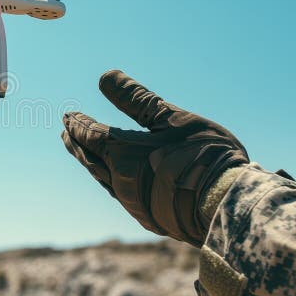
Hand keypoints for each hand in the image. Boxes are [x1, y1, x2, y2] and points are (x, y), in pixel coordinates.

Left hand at [61, 70, 248, 245]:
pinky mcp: (149, 219)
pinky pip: (120, 195)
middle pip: (89, 158)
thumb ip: (137, 99)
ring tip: (84, 153)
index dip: (78, 123)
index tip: (68, 115)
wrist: (229, 205)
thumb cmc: (204, 156)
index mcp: (121, 154)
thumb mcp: (171, 119)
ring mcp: (133, 204)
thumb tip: (105, 76)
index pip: (90, 135)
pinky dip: (110, 181)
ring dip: (91, 163)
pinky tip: (116, 180)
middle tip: (66, 133)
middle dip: (77, 144)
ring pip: (103, 179)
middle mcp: (120, 182)